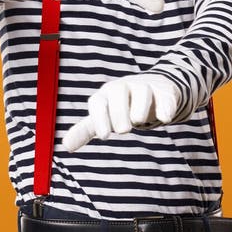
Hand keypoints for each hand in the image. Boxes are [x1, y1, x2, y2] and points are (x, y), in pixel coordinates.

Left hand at [62, 73, 180, 151]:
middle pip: (118, 93)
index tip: (104, 136)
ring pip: (142, 92)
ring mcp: (144, 86)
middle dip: (119, 114)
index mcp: (105, 94)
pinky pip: (165, 96)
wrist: (152, 90)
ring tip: (139, 121)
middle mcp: (123, 87)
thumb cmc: (121, 107)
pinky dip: (165, 108)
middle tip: (123, 130)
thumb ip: (85, 130)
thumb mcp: (103, 117)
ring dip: (140, 110)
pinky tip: (165, 119)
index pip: (97, 101)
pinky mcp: (164, 90)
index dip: (100, 118)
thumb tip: (66, 145)